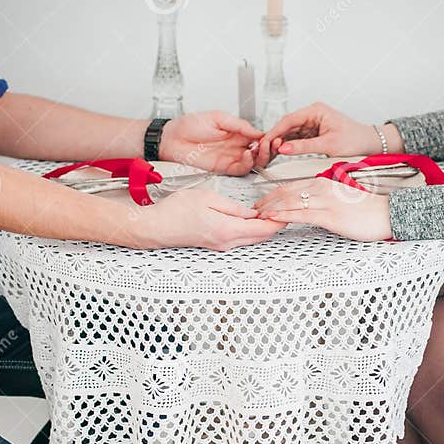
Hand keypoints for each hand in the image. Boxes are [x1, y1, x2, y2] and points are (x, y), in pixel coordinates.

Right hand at [140, 189, 283, 249]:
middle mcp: (228, 243)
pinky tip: (251, 216)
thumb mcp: (209, 198)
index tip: (289, 207)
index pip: (265, 229)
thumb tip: (253, 213)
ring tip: (268, 208)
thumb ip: (235, 207)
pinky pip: (241, 238)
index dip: (280, 219)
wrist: (155, 227)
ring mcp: (222, 246)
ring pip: (253, 238)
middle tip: (282, 205)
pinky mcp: (216, 244)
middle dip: (275, 222)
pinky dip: (251, 228)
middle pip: (262, 236)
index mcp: (228, 230)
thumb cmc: (176, 211)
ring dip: (263, 226)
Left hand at [160, 111, 262, 175]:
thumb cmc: (189, 125)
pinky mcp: (224, 168)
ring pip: (255, 162)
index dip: (269, 137)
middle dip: (269, 148)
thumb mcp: (218, 117)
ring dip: (261, 157)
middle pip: (261, 151)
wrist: (172, 138)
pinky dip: (248, 164)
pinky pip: (241, 169)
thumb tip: (257, 130)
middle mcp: (236, 146)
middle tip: (270, 144)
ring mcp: (231, 157)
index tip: (273, 136)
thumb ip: (239, 125)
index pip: (259, 137)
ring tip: (261, 149)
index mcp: (237, 132)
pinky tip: (248, 156)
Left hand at [253, 178, 392, 241]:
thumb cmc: (368, 208)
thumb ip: (324, 199)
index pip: (291, 186)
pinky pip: (301, 214)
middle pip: (285, 192)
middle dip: (266, 202)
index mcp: (323, 182)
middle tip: (252, 211)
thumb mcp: (341, 198)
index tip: (261, 202)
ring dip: (269, 209)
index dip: (272, 194)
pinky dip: (283, 215)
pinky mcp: (329, 216)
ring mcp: (324, 201)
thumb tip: (310, 207)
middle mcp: (321, 188)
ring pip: (289, 202)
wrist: (388, 212)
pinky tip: (272, 218)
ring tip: (256, 216)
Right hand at [257, 102, 402, 165]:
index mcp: (315, 110)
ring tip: (269, 155)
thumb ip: (304, 147)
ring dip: (280, 144)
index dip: (275, 132)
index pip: (289, 120)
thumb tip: (284, 149)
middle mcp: (312, 115)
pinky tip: (280, 154)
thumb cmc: (355, 140)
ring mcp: (311, 124)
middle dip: (275, 139)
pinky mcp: (312, 134)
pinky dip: (288, 147)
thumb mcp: (328, 144)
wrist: (370, 144)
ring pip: (289, 134)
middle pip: (286, 126)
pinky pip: (296, 140)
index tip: (265, 143)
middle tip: (264, 151)